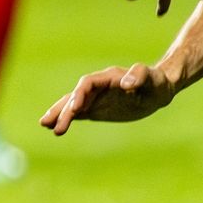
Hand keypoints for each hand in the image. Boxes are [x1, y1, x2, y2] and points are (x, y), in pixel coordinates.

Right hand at [40, 62, 172, 134]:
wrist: (157, 91)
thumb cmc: (156, 82)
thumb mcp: (151, 78)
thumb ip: (139, 76)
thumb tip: (125, 83)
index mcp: (109, 77)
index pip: (88, 83)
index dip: (79, 94)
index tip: (74, 109)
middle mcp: (98, 86)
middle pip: (76, 95)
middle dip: (64, 110)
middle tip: (53, 125)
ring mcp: (95, 97)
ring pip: (72, 104)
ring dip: (59, 113)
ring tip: (45, 124)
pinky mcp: (96, 108)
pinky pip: (77, 113)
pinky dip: (66, 118)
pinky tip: (54, 127)